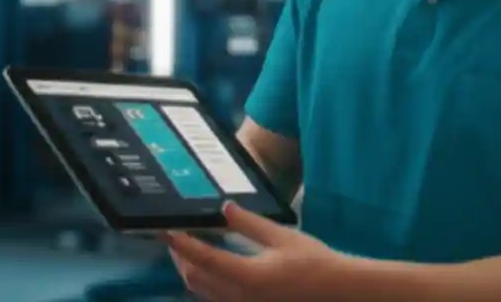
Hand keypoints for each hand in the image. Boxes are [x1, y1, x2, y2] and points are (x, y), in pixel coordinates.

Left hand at [166, 201, 348, 301]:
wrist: (334, 291)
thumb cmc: (312, 261)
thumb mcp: (282, 237)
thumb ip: (250, 224)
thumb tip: (225, 208)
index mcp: (246, 275)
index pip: (204, 258)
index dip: (182, 244)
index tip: (166, 231)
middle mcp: (238, 296)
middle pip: (195, 278)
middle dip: (180, 258)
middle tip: (173, 238)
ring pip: (201, 292)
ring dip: (189, 271)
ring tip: (186, 251)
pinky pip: (214, 298)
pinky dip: (204, 283)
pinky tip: (209, 269)